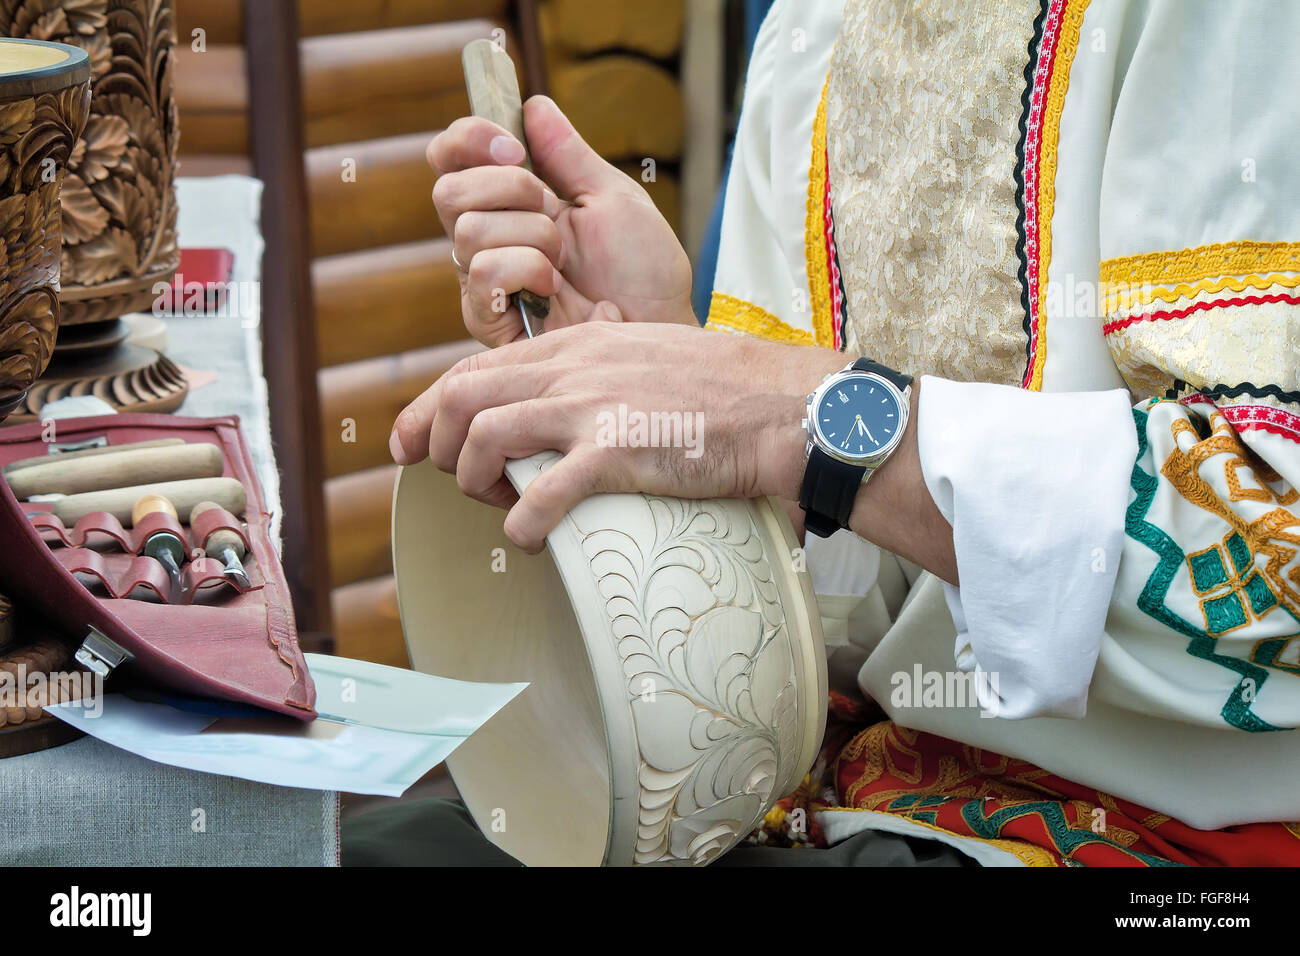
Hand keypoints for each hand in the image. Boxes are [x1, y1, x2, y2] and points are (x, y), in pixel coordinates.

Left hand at [389, 317, 845, 550]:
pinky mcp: (618, 450)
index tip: (406, 442)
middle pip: (461, 398)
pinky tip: (533, 541)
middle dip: (433, 445)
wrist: (784, 405)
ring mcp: (593, 407)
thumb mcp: (649, 355)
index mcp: (579, 344)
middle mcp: (574, 368)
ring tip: (498, 507)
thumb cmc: (726, 388)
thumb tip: (565, 405)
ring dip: (473, 483)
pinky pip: (540, 495)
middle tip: (444, 480)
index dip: (425, 408)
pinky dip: (521, 526)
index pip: (473, 367)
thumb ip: (600, 369)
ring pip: (483, 439)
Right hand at [428, 96, 695, 345]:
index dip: (469, 140)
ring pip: (468, 230)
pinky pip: (483, 271)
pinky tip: (553, 287)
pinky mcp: (488, 319)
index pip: (452, 158)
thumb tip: (533, 104)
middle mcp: (490, 237)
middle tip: (551, 209)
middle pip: (448, 191)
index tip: (513, 146)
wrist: (657, 323)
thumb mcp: (611, 197)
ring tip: (564, 261)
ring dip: (531, 235)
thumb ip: (568, 154)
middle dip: (507, 188)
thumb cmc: (643, 269)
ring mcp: (484, 279)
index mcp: (512, 201)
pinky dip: (526, 268)